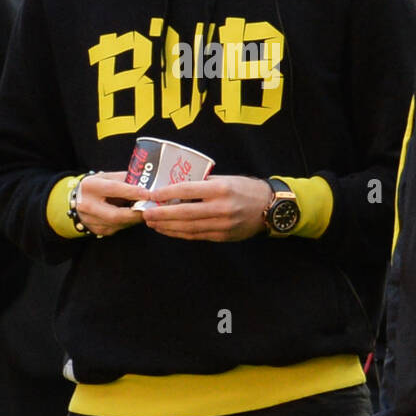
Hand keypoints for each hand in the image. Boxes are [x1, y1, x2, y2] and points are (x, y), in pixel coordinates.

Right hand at [73, 171, 148, 237]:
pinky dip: (128, 222)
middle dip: (136, 213)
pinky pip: (117, 228)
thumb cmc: (97, 186)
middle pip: (115, 214)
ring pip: (118, 223)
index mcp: (90, 186)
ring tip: (145, 212)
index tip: (147, 194)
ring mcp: (91, 220)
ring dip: (134, 219)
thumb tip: (146, 184)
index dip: (132, 192)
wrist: (79, 200)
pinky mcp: (97, 230)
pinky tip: (134, 217)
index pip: (113, 189)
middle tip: (151, 209)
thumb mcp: (107, 177)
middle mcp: (87, 205)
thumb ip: (125, 179)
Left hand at [139, 176, 272, 241]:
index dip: (166, 193)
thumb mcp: (226, 179)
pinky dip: (180, 233)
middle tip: (145, 214)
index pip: (187, 190)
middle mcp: (221, 207)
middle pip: (184, 213)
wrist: (269, 208)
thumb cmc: (245, 189)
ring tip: (152, 223)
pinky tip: (168, 230)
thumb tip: (176, 187)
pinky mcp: (223, 236)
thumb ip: (203, 184)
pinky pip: (196, 235)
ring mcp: (222, 224)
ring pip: (188, 227)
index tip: (151, 194)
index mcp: (220, 189)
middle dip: (161, 214)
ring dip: (167, 227)